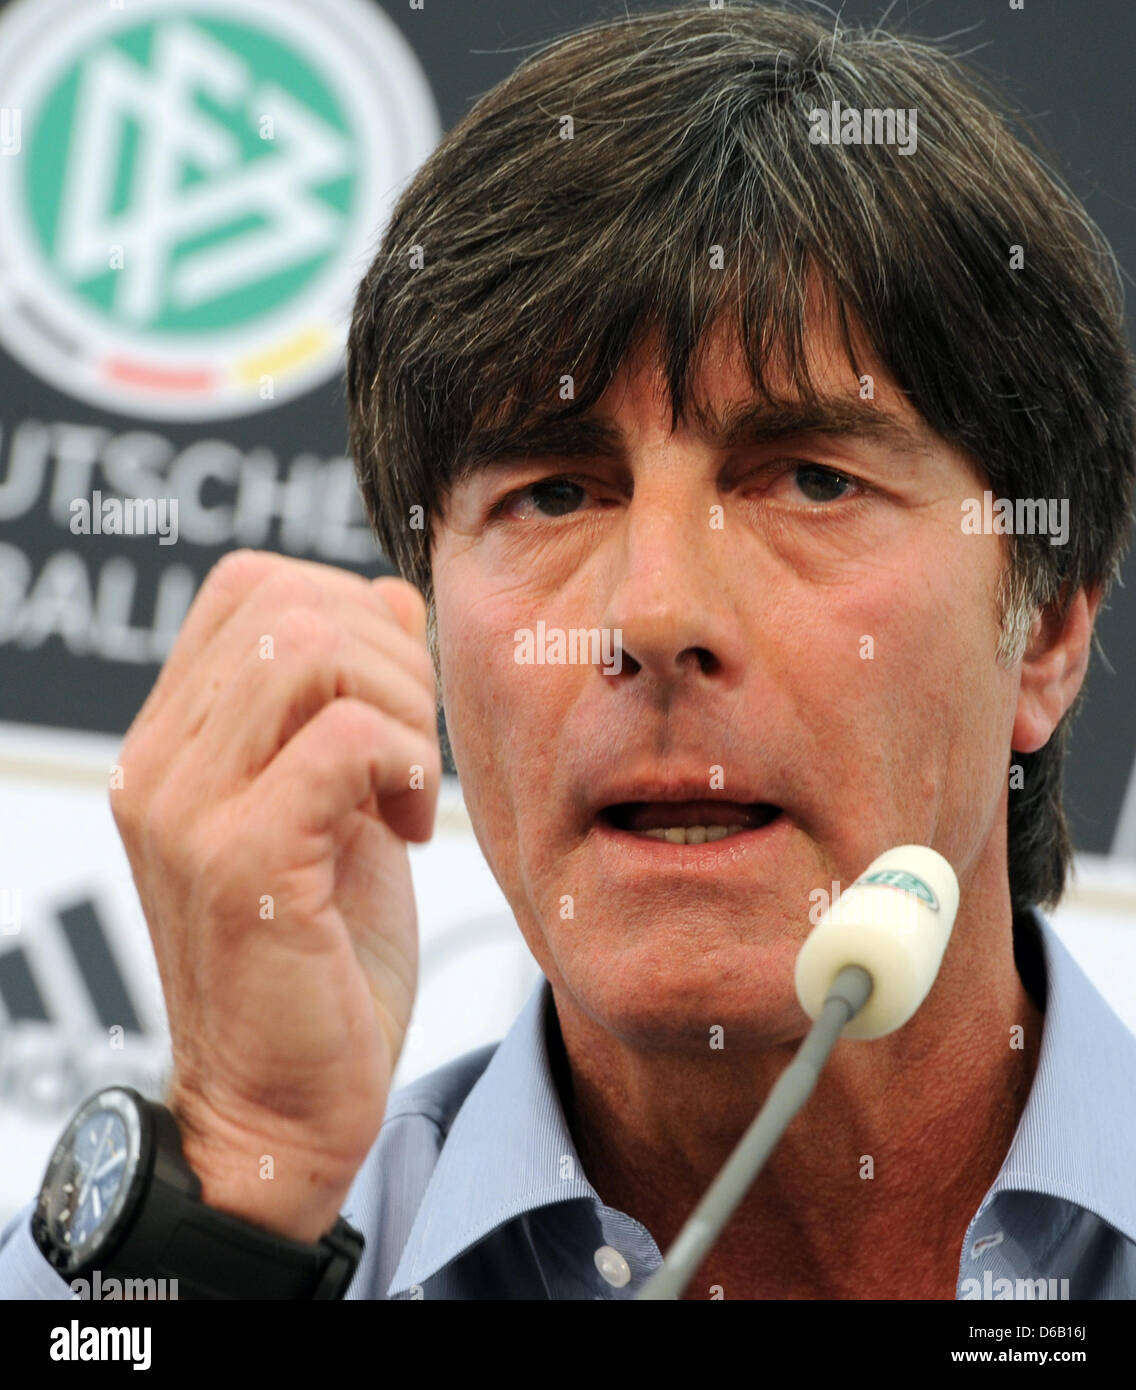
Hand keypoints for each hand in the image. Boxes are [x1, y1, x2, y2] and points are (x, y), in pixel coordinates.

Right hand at [111, 551, 440, 1240]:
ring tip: (410, 792)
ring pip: (310, 651)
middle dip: (392, 659)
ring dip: (400, 708)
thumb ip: (353, 700)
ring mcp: (187, 810)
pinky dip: (405, 763)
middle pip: (289, 601)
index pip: (254, 585)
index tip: (395, 708)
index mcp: (180, 740)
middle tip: (415, 753)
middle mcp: (163, 762)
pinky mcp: (237, 865)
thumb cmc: (319, 960)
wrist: (284, 1109)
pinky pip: (340, 742)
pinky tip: (412, 827)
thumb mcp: (343, 805)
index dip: (354, 614)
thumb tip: (388, 597)